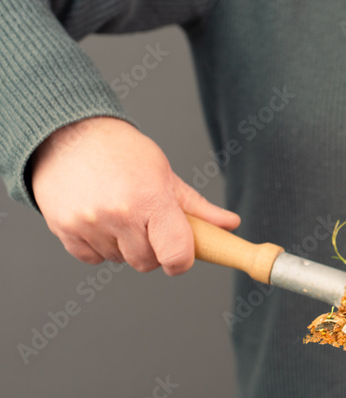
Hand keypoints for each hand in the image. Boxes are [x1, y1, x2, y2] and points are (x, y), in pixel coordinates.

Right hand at [31, 116, 239, 274]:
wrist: (71, 135)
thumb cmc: (123, 153)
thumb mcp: (166, 176)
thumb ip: (198, 207)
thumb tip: (231, 224)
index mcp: (151, 199)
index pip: (176, 254)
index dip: (181, 262)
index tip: (180, 258)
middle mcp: (119, 214)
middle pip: (146, 262)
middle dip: (152, 251)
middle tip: (147, 226)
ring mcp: (88, 222)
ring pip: (119, 260)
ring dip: (124, 247)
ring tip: (120, 215)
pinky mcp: (64, 227)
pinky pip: (91, 258)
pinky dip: (98, 247)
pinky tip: (100, 221)